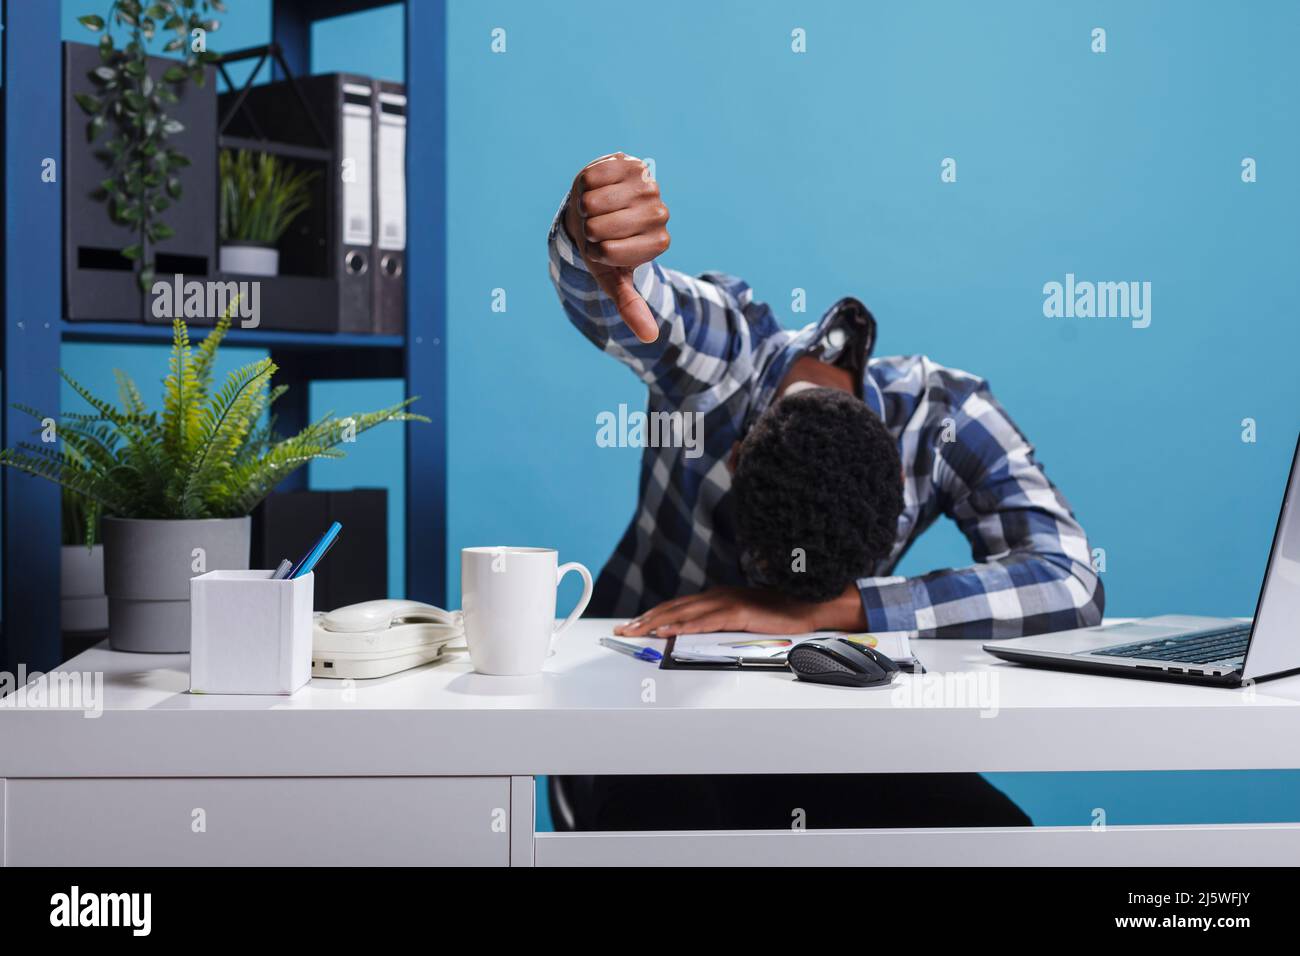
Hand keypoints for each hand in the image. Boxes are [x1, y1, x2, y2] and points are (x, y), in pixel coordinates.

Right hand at [564, 152, 669, 342]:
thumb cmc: (604, 248)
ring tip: (596, 210)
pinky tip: (596, 190)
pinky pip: (593, 177)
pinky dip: (585, 186)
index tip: (604, 249)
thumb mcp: (613, 280)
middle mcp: (659, 213)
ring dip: (585, 208)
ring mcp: (647, 185)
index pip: (609, 251)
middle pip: (600, 227)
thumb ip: (631, 307)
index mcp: (658, 243)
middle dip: (588, 230)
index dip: (595, 251)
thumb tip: (650, 338)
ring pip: (594, 202)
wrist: (599, 212)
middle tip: (598, 227)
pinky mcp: (630, 163)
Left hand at [613, 584, 866, 637]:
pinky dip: (683, 626)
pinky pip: (705, 621)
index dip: (652, 615)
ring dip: (656, 623)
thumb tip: (697, 636)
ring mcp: (727, 602)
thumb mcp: (743, 620)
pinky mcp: (738, 612)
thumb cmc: (779, 615)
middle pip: (673, 608)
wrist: (808, 606)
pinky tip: (668, 632)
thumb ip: (721, 624)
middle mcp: (717, 595)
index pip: (677, 606)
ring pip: (683, 613)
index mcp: (717, 597)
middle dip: (645, 619)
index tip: (633, 625)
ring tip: (636, 632)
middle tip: (623, 631)